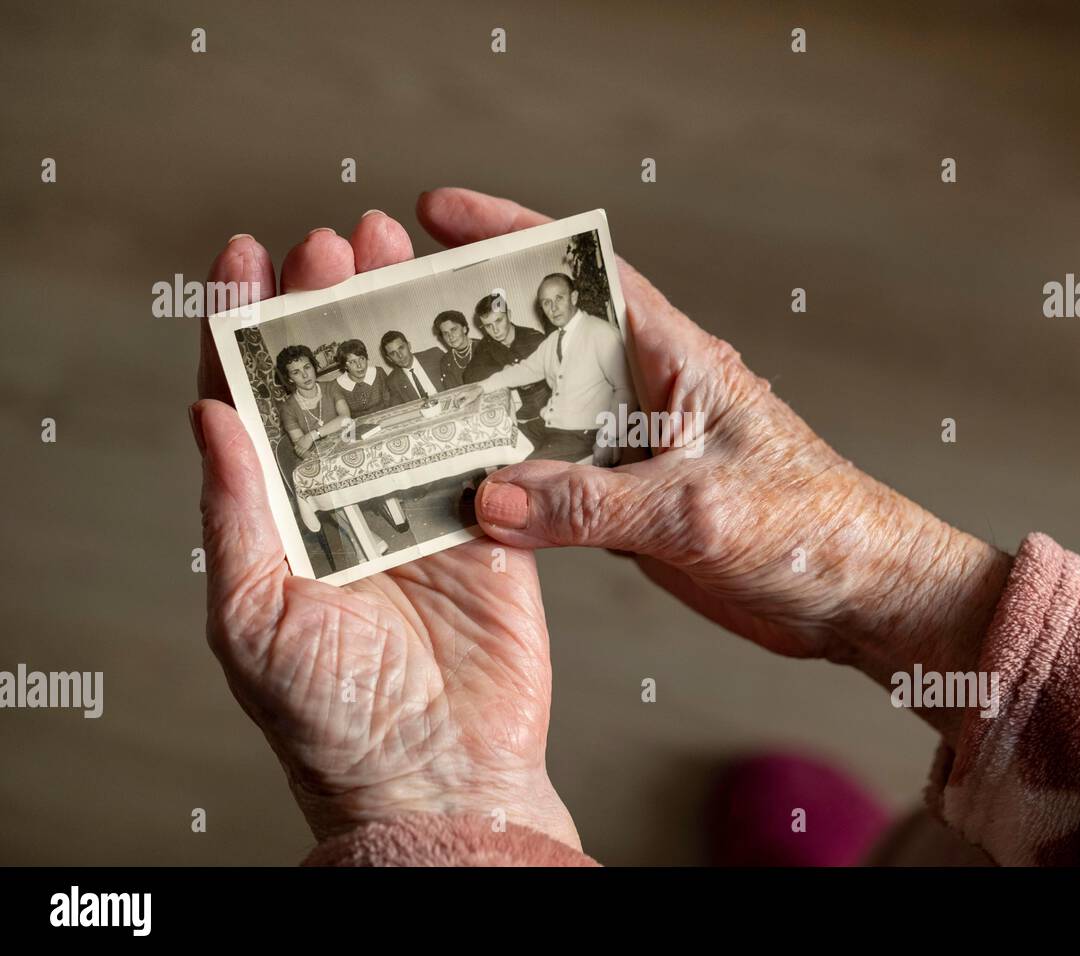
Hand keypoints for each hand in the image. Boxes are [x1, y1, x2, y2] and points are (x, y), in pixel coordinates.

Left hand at [196, 212, 579, 847]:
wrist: (439, 776)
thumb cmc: (330, 718)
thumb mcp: (253, 618)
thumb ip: (236, 513)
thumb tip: (209, 413)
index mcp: (277, 517)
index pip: (251, 405)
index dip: (244, 328)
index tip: (244, 257)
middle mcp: (344, 501)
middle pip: (334, 381)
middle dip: (329, 305)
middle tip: (339, 239)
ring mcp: (419, 507)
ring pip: (407, 395)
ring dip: (402, 326)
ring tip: (399, 257)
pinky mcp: (489, 524)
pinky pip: (483, 443)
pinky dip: (480, 387)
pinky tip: (476, 332)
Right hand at [423, 189, 1012, 741]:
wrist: (859, 596)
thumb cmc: (817, 530)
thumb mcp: (700, 509)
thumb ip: (592, 502)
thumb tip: (490, 497)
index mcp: (679, 358)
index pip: (586, 273)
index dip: (512, 235)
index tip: (437, 216)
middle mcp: (649, 393)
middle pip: (544, 340)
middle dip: (472, 325)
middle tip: (387, 320)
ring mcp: (636, 449)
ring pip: (539, 416)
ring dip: (480, 413)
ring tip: (400, 407)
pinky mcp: (631, 503)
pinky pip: (552, 481)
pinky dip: (506, 483)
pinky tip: (456, 491)